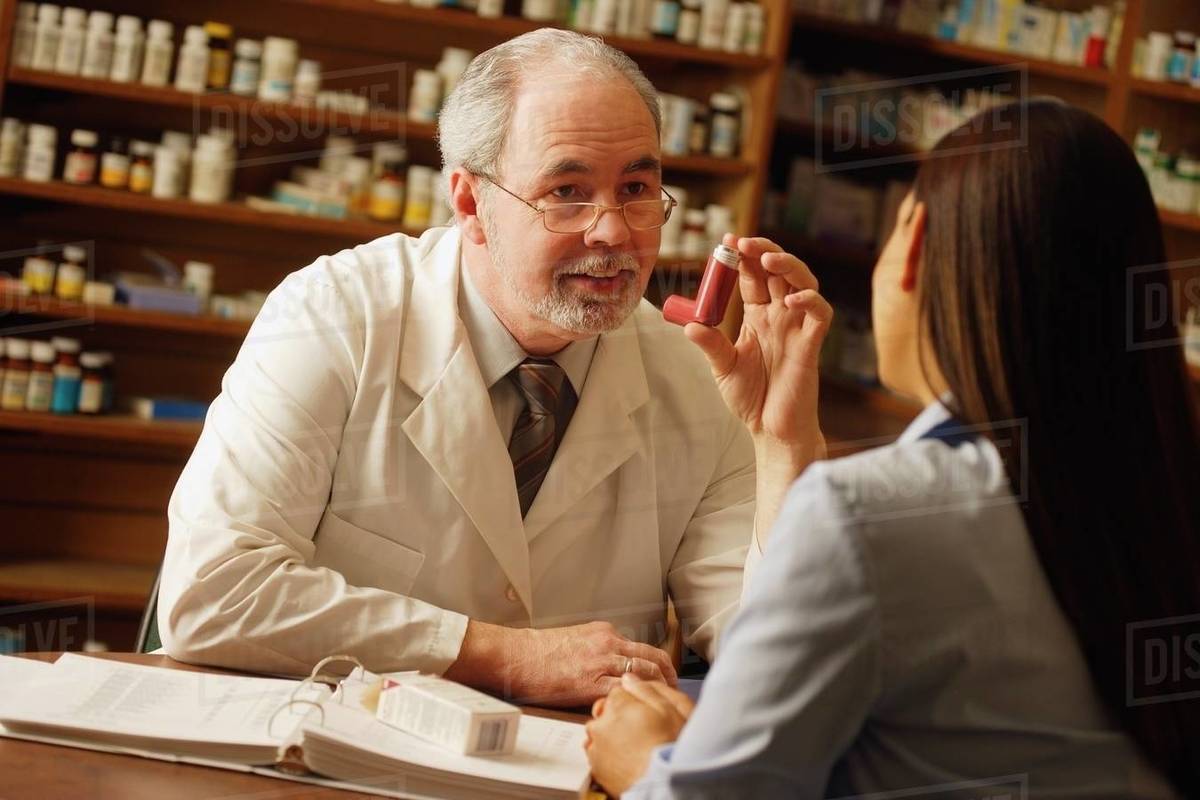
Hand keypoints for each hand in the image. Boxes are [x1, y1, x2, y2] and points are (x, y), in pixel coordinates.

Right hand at [445, 620, 676, 707]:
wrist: (515, 656)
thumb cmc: (537, 652)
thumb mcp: (575, 639)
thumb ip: (597, 649)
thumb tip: (611, 665)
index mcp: (604, 632)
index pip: (642, 648)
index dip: (658, 664)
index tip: (664, 675)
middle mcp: (607, 643)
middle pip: (653, 658)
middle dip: (668, 676)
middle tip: (674, 690)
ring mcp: (601, 663)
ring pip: (645, 674)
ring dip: (658, 689)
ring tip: (663, 703)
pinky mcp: (590, 684)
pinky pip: (624, 693)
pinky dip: (636, 700)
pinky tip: (641, 710)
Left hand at [585, 674, 695, 796]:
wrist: (667, 787)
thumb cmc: (673, 748)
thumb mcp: (672, 709)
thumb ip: (648, 689)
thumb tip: (629, 678)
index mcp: (619, 706)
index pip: (617, 692)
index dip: (632, 701)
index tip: (643, 711)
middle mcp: (602, 724)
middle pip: (604, 711)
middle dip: (618, 716)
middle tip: (640, 730)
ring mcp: (596, 747)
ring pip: (599, 732)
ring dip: (610, 735)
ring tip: (634, 747)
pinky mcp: (595, 768)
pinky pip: (597, 754)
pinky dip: (607, 754)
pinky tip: (626, 759)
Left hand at [685, 234, 831, 456]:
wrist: (771, 431)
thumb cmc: (751, 399)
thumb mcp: (723, 368)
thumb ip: (711, 345)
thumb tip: (690, 326)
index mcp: (758, 317)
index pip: (753, 277)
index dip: (743, 257)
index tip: (727, 241)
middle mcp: (780, 316)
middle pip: (778, 271)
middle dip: (763, 250)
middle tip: (744, 242)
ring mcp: (797, 328)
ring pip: (804, 283)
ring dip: (789, 266)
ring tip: (768, 258)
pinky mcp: (812, 345)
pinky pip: (820, 315)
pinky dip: (810, 301)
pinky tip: (792, 298)